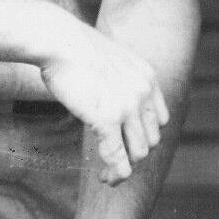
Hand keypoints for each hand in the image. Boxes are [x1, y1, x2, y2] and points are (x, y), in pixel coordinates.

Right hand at [40, 25, 168, 183]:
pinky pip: (118, 159)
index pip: (160, 120)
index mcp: (148, 78)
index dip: (145, 136)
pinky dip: (114, 174)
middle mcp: (143, 93)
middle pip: (152, 139)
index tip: (127, 144)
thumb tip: (116, 104)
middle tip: (114, 162)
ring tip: (108, 175)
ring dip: (124, 169)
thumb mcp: (112, 61)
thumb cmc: (75, 50)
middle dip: (134, 154)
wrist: (58, 41)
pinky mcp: (106, 120)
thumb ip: (122, 83)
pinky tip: (104, 178)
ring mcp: (127, 107)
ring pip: (139, 153)